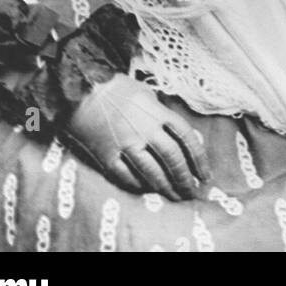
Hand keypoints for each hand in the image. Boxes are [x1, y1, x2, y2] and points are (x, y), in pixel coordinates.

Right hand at [67, 72, 208, 200]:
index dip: (199, 158)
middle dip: (185, 178)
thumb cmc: (116, 88)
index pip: (185, 136)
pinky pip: (126, 176)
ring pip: (151, 172)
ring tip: (175, 197)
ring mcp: (124, 143)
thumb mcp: (145, 92)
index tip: (204, 174)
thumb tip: (178, 134)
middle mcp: (143, 128)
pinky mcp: (106, 155)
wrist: (81, 88)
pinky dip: (138, 186)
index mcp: (156, 111)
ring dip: (166, 187)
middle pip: (172, 158)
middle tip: (191, 192)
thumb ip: (161, 112)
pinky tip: (147, 190)